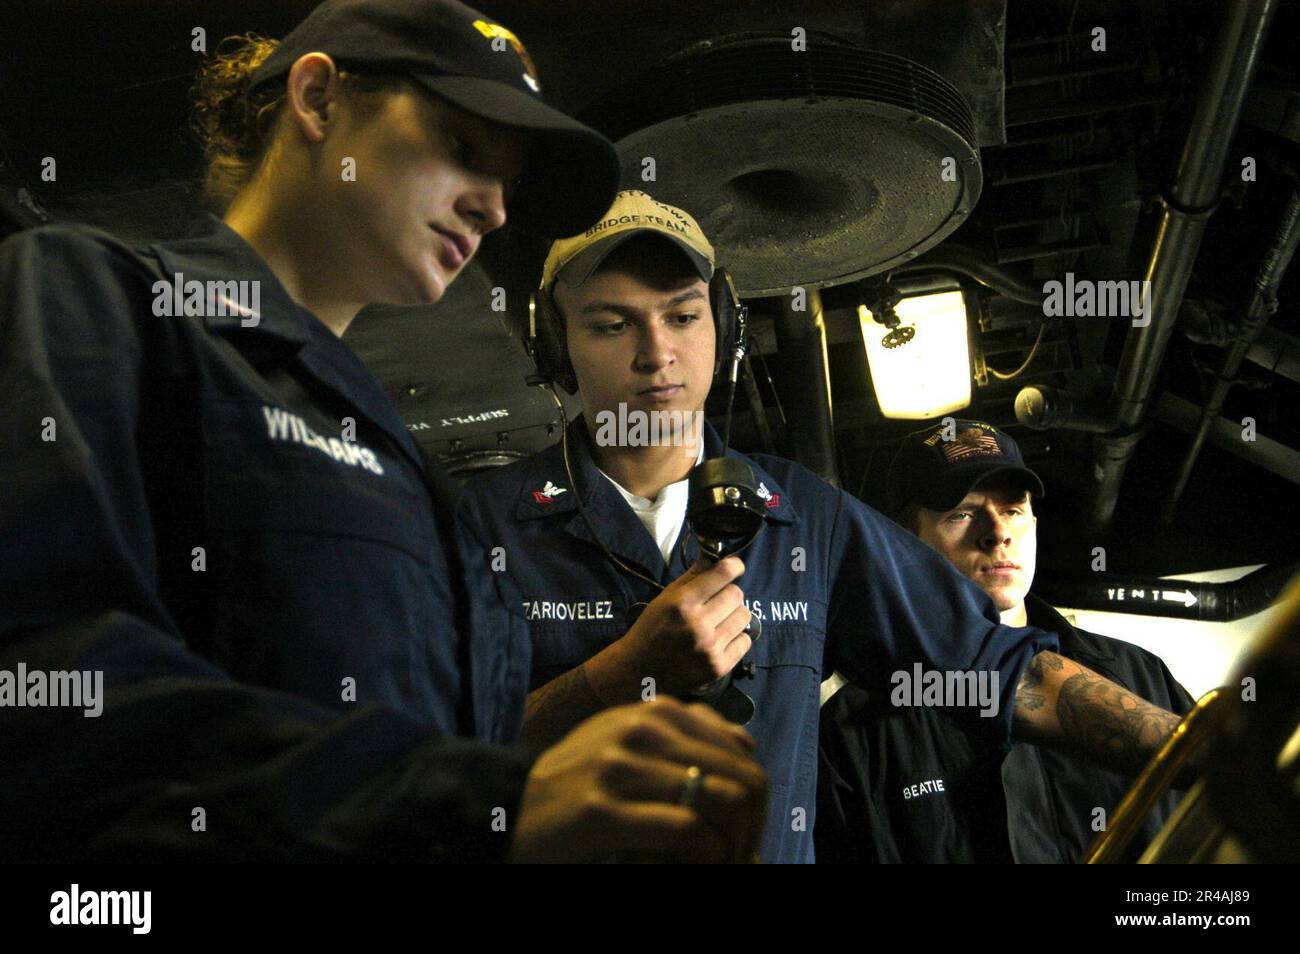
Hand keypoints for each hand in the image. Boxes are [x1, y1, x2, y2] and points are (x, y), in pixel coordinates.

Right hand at [510, 697, 766, 862]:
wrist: (510, 806)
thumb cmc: (579, 782)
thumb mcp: (630, 742)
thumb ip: (683, 738)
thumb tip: (746, 746)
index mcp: (656, 711)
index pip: (740, 749)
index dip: (756, 797)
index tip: (745, 833)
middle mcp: (643, 729)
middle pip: (740, 776)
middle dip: (750, 826)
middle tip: (739, 857)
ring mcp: (621, 766)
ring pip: (722, 801)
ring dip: (731, 846)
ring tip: (719, 865)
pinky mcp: (603, 810)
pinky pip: (687, 832)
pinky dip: (705, 858)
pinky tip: (695, 869)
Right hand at [591, 555, 752, 699]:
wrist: (640, 671)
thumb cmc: (652, 629)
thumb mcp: (666, 597)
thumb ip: (693, 575)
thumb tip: (716, 554)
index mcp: (683, 602)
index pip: (724, 573)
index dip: (734, 566)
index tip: (734, 568)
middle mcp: (698, 624)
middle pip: (737, 594)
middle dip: (728, 594)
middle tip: (716, 603)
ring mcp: (710, 647)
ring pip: (744, 616)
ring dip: (734, 616)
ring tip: (718, 622)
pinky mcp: (718, 667)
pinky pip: (746, 641)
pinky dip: (736, 638)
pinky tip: (720, 640)